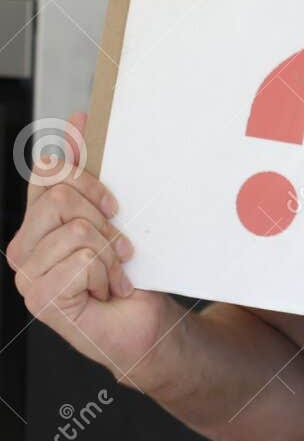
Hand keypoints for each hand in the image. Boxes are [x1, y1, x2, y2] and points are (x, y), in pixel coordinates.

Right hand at [5, 111, 174, 382]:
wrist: (143, 321)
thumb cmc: (128, 272)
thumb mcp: (112, 213)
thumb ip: (89, 171)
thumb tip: (80, 119)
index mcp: (36, 222)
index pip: (47, 174)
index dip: (83, 171)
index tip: (112, 198)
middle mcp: (23, 247)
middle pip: (61, 198)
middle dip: (105, 220)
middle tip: (119, 247)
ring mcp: (27, 274)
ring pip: (78, 230)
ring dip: (110, 252)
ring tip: (113, 271)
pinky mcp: (41, 297)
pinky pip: (83, 259)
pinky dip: (106, 273)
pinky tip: (105, 290)